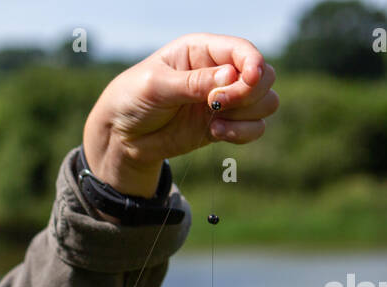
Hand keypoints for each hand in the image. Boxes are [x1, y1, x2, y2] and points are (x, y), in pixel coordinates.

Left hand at [83, 32, 277, 197]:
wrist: (121, 136)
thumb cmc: (132, 99)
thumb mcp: (156, 86)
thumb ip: (192, 82)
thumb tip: (231, 77)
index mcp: (201, 50)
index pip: (242, 49)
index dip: (253, 62)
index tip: (250, 78)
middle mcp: (218, 72)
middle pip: (263, 75)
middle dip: (249, 92)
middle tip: (216, 105)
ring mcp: (223, 101)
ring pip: (265, 102)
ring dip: (248, 113)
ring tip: (215, 122)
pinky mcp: (223, 125)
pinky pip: (255, 128)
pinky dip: (243, 133)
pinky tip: (217, 132)